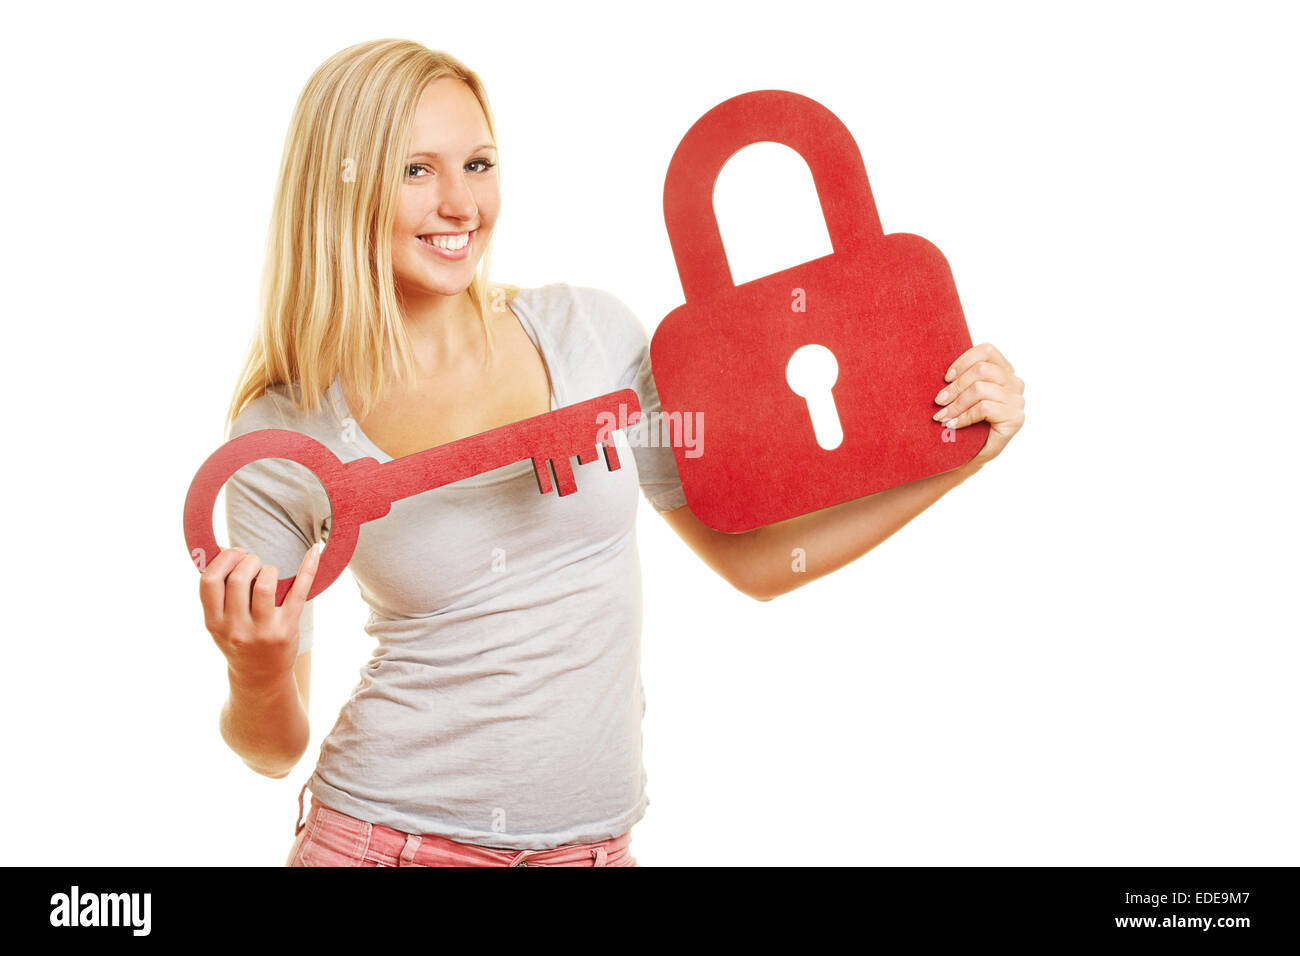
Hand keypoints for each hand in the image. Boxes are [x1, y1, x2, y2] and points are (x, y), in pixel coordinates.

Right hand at [199, 544, 320, 688]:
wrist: (260, 677)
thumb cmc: (239, 639)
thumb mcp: (219, 622)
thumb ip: (217, 592)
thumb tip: (223, 549)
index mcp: (214, 623)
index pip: (210, 582)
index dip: (223, 560)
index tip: (234, 553)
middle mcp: (237, 629)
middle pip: (239, 579)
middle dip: (248, 561)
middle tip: (253, 562)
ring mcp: (263, 630)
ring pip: (266, 584)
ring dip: (269, 569)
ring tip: (269, 572)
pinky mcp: (287, 629)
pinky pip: (299, 592)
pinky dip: (308, 569)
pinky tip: (314, 551)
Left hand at [932, 342, 1024, 466]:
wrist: (971, 454)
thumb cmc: (964, 421)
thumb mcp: (962, 394)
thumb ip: (962, 378)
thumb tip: (943, 371)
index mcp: (1004, 371)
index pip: (987, 351)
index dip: (963, 361)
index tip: (945, 378)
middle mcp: (1015, 383)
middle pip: (981, 370)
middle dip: (955, 386)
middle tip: (938, 401)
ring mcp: (1017, 401)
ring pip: (980, 389)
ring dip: (956, 404)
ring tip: (942, 416)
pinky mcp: (1015, 418)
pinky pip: (984, 408)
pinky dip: (963, 416)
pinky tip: (952, 425)